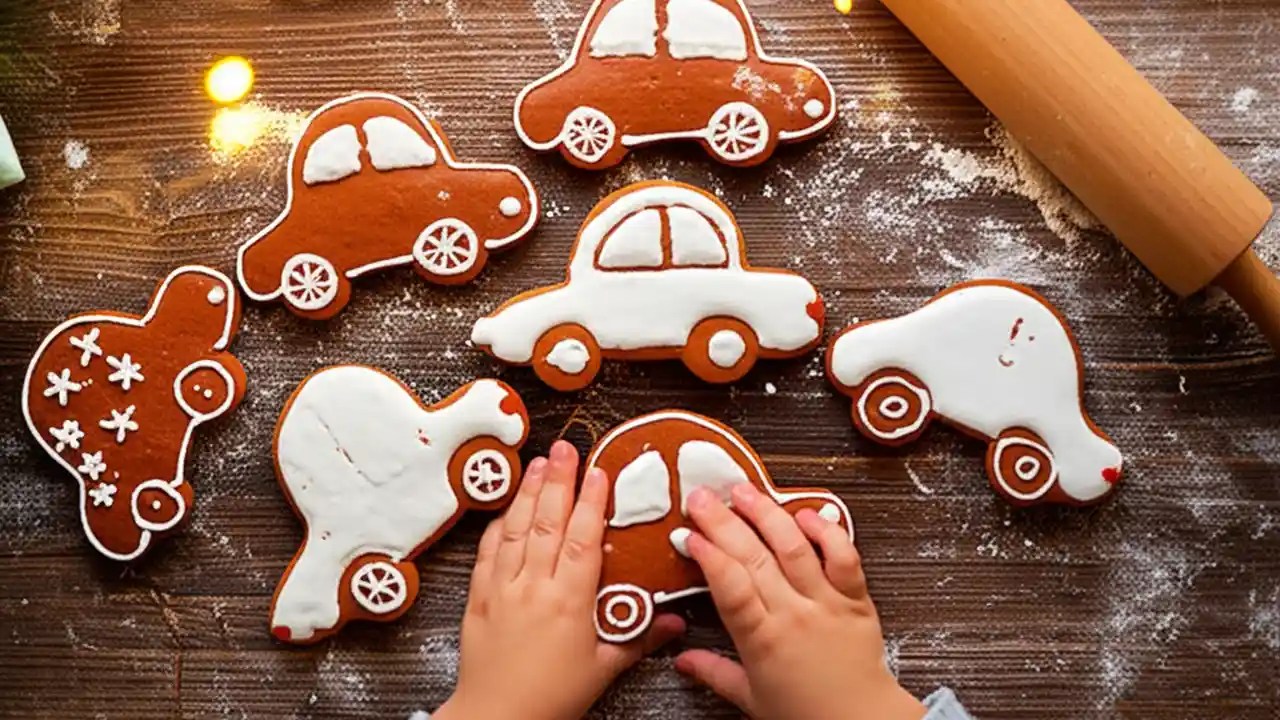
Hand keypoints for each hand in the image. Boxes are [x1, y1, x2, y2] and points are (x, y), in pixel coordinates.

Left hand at [436, 441, 684, 719]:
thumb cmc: (548, 699)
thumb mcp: (603, 668)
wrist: (496, 719)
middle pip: (547, 521)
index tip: (599, 473)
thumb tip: (674, 622)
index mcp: (569, 602)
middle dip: (559, 480)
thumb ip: (639, 638)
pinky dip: (499, 524)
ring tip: (541, 463)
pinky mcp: (479, 596)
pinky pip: (489, 550)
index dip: (592, 502)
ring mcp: (503, 588)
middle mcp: (534, 587)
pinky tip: (508, 507)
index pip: (583, 539)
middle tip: (566, 449)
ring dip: (529, 491)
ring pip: (516, 528)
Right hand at [675, 483, 923, 719]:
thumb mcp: (751, 699)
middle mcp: (794, 615)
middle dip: (723, 522)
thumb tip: (682, 660)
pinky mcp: (855, 598)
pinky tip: (805, 513)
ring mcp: (826, 602)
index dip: (708, 555)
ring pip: (794, 547)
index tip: (690, 534)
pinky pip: (844, 556)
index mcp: (762, 641)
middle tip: (702, 497)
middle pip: (754, 557)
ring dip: (766, 514)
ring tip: (744, 491)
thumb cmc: (811, 715)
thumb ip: (714, 673)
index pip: (729, 586)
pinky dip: (827, 531)